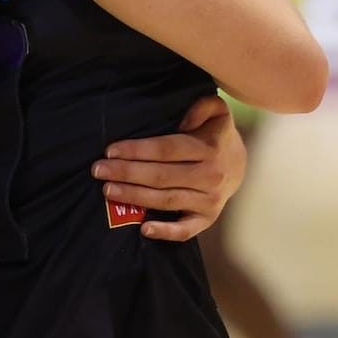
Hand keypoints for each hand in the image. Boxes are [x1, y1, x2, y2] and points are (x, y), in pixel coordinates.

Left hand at [91, 94, 244, 241]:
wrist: (240, 165)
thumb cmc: (216, 135)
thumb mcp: (217, 111)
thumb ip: (204, 105)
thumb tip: (185, 119)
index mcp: (208, 148)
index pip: (167, 149)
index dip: (137, 150)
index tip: (111, 150)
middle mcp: (210, 176)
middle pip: (161, 176)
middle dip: (127, 172)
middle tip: (98, 170)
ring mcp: (209, 200)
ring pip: (167, 200)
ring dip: (135, 197)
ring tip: (108, 190)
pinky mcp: (207, 218)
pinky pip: (186, 230)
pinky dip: (166, 232)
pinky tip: (144, 229)